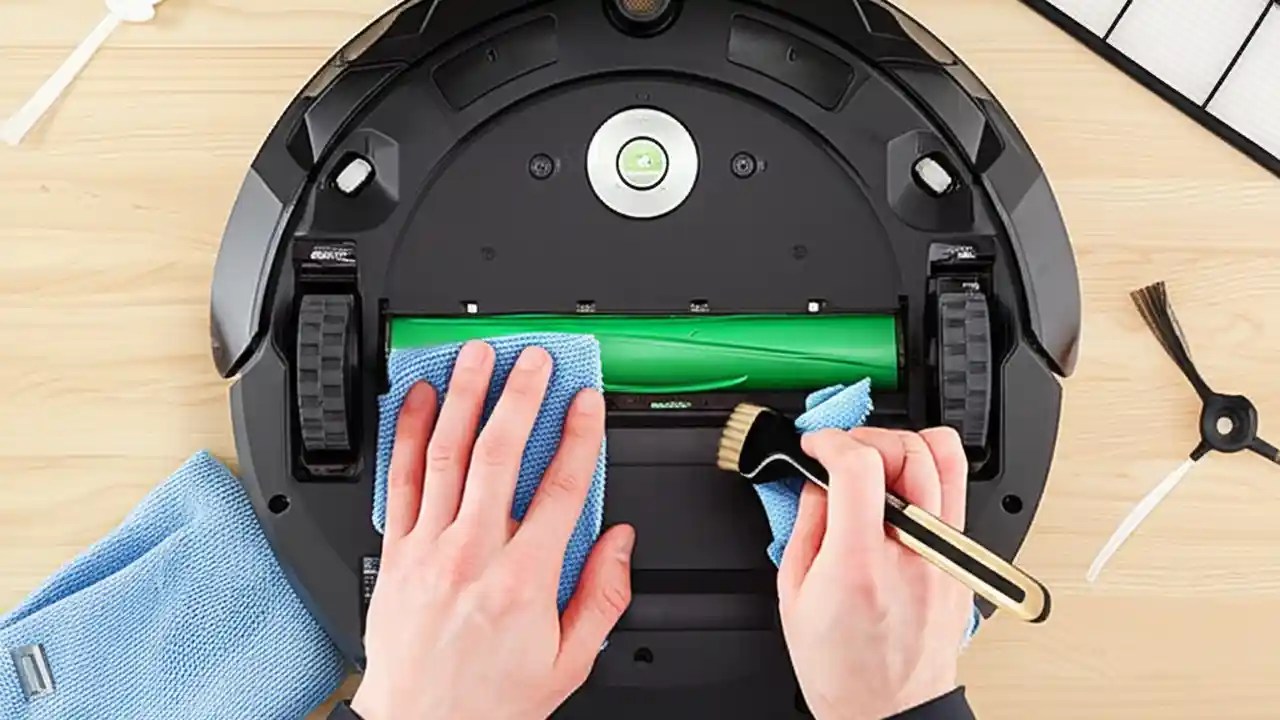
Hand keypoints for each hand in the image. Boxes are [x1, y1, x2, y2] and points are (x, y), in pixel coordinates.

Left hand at [351, 342, 635, 719]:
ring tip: (478, 358)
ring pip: (447, 455)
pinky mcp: (395, 552)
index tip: (587, 402)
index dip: (579, 436)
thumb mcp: (569, 663)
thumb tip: (620, 542)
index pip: (562, 488)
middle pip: (501, 455)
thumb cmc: (490, 701)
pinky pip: (400, 481)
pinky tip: (422, 402)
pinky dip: (410, 435)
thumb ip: (602, 596)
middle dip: (521, 397)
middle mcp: (474, 554)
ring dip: (465, 398)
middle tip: (534, 360)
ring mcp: (429, 548)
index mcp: (525, 580)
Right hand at [779, 427, 972, 719]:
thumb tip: (816, 481)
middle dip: (866, 437)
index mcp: (861, 564)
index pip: (858, 465)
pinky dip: (928, 473)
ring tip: (877, 461)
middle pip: (908, 450)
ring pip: (946, 459)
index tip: (816, 445)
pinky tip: (901, 487)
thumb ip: (806, 525)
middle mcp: (913, 553)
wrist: (888, 710)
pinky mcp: (961, 559)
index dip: (831, 440)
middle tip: (842, 453)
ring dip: (904, 445)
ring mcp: (946, 555)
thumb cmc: (841, 667)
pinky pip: (956, 492)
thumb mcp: (794, 594)